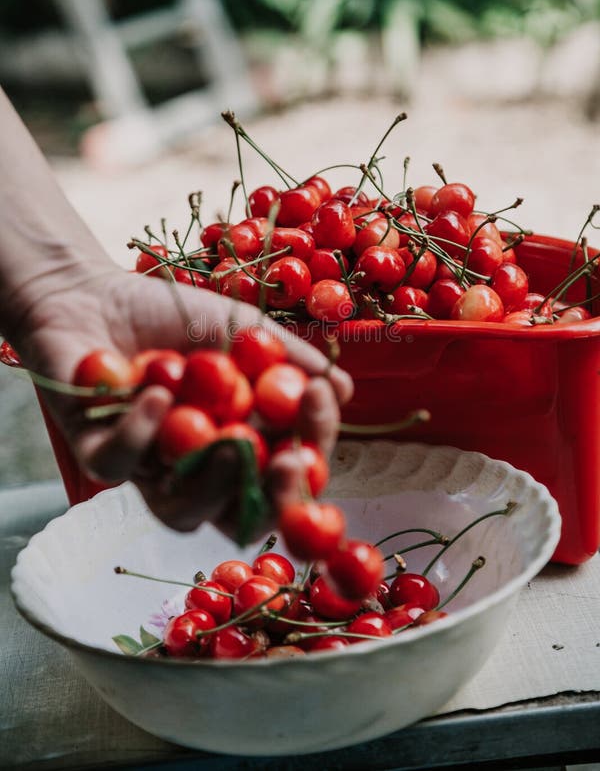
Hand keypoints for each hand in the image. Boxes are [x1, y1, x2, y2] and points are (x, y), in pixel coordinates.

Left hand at [11, 263, 352, 533]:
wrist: (96, 291)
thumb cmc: (172, 313)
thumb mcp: (243, 329)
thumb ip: (290, 358)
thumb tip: (342, 389)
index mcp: (238, 444)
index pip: (285, 473)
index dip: (309, 450)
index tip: (318, 403)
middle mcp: (196, 469)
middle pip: (239, 515)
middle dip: (272, 497)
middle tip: (288, 462)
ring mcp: (148, 468)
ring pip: (181, 512)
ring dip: (213, 485)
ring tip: (234, 444)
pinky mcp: (98, 453)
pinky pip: (121, 465)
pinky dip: (144, 433)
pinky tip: (161, 394)